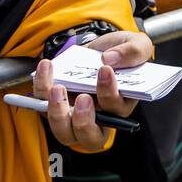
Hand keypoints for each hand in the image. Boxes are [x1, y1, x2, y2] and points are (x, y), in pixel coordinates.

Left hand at [34, 29, 151, 151]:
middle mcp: (99, 116)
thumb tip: (110, 59)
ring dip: (57, 112)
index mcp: (122, 106)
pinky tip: (45, 69)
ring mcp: (75, 114)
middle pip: (89, 136)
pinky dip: (41, 89)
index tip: (104, 70)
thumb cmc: (124, 52)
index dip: (110, 95)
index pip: (116, 112)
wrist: (103, 47)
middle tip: (83, 97)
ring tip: (57, 87)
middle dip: (84, 121)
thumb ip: (134, 52)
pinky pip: (43, 107)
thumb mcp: (139, 45)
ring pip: (63, 130)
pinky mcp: (57, 104)